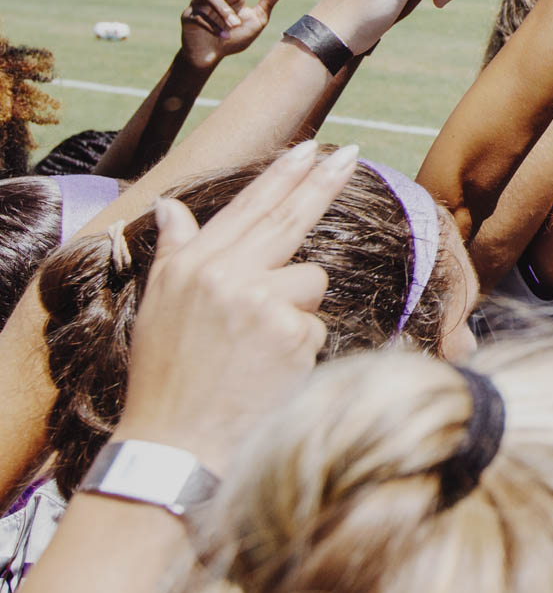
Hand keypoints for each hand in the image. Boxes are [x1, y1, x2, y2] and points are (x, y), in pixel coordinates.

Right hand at [115, 140, 354, 473]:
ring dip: (298, 311)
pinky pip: (316, 326)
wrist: (174, 444)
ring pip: (310, 282)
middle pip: (289, 219)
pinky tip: (269, 371)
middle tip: (353, 152)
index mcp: (193, 265)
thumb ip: (177, 253)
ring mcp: (259, 301)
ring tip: (257, 350)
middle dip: (323, 182)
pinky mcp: (290, 332)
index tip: (311, 147)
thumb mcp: (159, 308)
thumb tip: (171, 207)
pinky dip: (301, 348)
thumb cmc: (167, 379)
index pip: (248, 208)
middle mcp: (224, 274)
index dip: (282, 175)